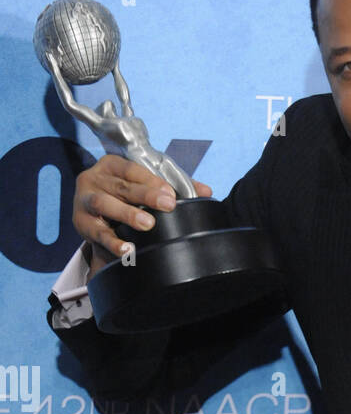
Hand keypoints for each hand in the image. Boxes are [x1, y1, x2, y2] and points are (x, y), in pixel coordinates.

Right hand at [73, 155, 211, 272]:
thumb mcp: (144, 187)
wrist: (94, 219)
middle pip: (121, 186)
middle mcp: (93, 178)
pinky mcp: (80, 223)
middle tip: (168, 205)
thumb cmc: (123, 198)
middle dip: (145, 195)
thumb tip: (207, 192)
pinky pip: (97, 233)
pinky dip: (112, 242)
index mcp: (110, 165)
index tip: (171, 193)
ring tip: (147, 224)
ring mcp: (84, 200)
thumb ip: (175, 187)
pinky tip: (127, 249)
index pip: (132, 169)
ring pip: (105, 204)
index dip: (151, 180)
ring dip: (127, 214)